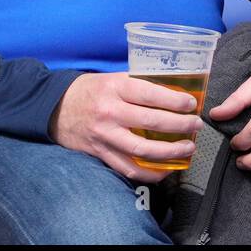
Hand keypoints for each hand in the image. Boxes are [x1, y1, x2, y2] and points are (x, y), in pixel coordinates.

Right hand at [48, 73, 202, 183]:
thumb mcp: (113, 78)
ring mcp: (105, 136)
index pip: (151, 94)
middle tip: (196, 126)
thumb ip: (139, 84)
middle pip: (152, 122)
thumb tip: (174, 90)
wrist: (54, 108)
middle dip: (180, 125)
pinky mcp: (100, 153)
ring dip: (170, 152)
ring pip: (142, 150)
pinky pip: (128, 168)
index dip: (175, 101)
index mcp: (116, 87)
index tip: (192, 105)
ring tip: (188, 148)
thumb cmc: (90, 90)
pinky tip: (166, 169)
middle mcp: (110, 112)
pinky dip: (150, 172)